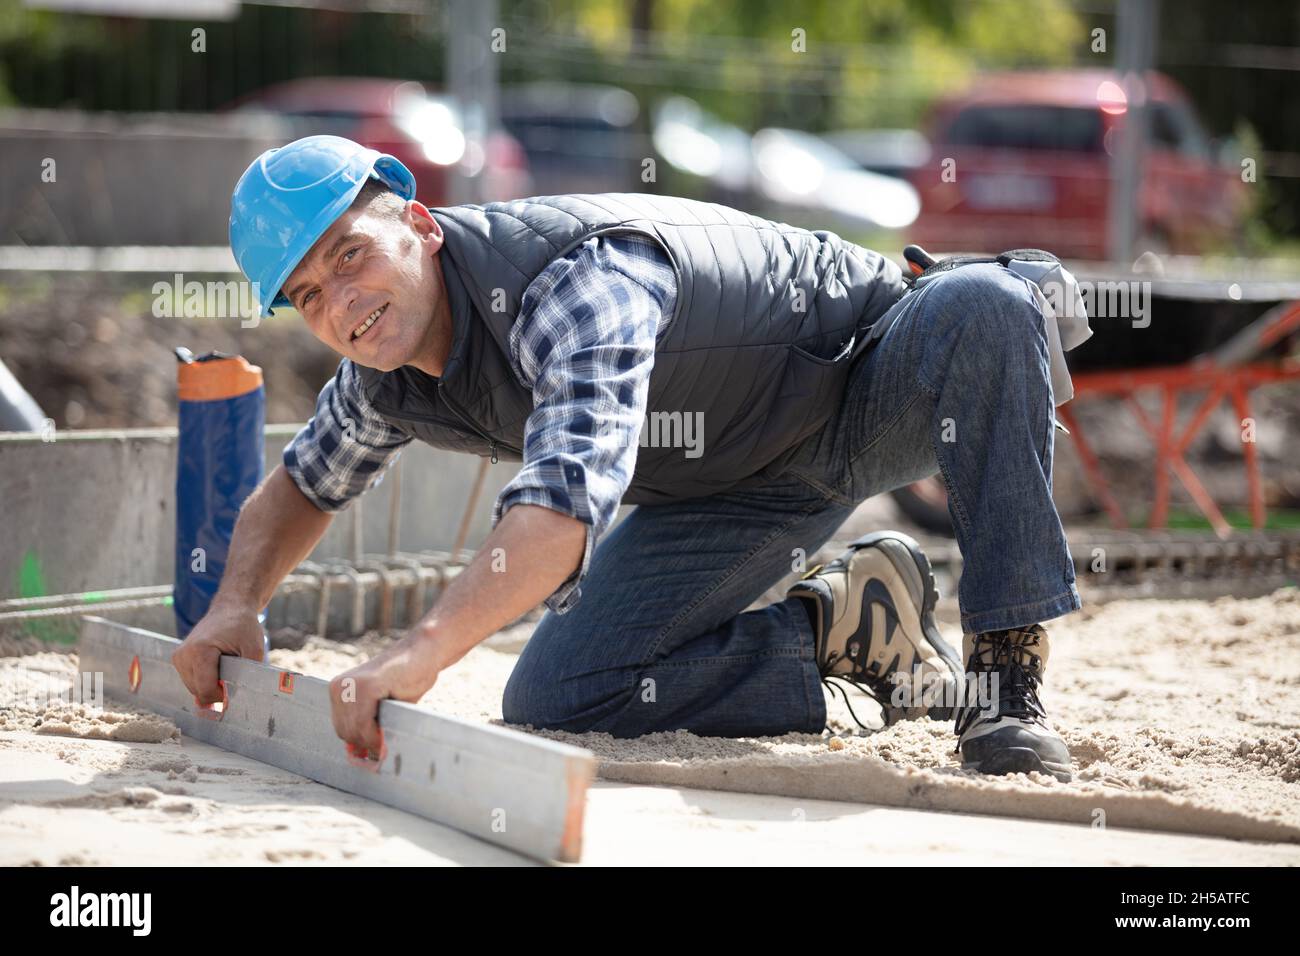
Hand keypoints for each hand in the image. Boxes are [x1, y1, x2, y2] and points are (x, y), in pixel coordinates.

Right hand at [172, 602, 265, 704]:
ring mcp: (178, 657)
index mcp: (199, 651)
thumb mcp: (254, 649)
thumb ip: (247, 674)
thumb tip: (239, 697)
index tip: (236, 691)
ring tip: (224, 666)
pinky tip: (216, 666)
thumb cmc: (243, 627)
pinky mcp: (178, 659)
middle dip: (217, 690)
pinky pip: (192, 681)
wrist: (230, 608)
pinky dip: (205, 679)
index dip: (222, 696)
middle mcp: (183, 655)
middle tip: (233, 673)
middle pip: (199, 691)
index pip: (205, 689)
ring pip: (194, 688)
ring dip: (211, 684)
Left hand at [328, 632, 443, 756]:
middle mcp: (339, 686)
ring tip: (390, 737)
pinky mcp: (367, 686)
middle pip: (345, 732)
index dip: (361, 742)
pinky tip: (390, 731)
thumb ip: (369, 726)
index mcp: (338, 690)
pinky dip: (377, 734)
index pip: (341, 729)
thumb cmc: (406, 681)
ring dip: (374, 740)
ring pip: (354, 731)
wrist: (423, 654)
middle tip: (386, 745)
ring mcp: (351, 685)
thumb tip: (363, 757)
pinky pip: (365, 723)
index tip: (376, 750)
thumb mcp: (381, 706)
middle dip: (367, 743)